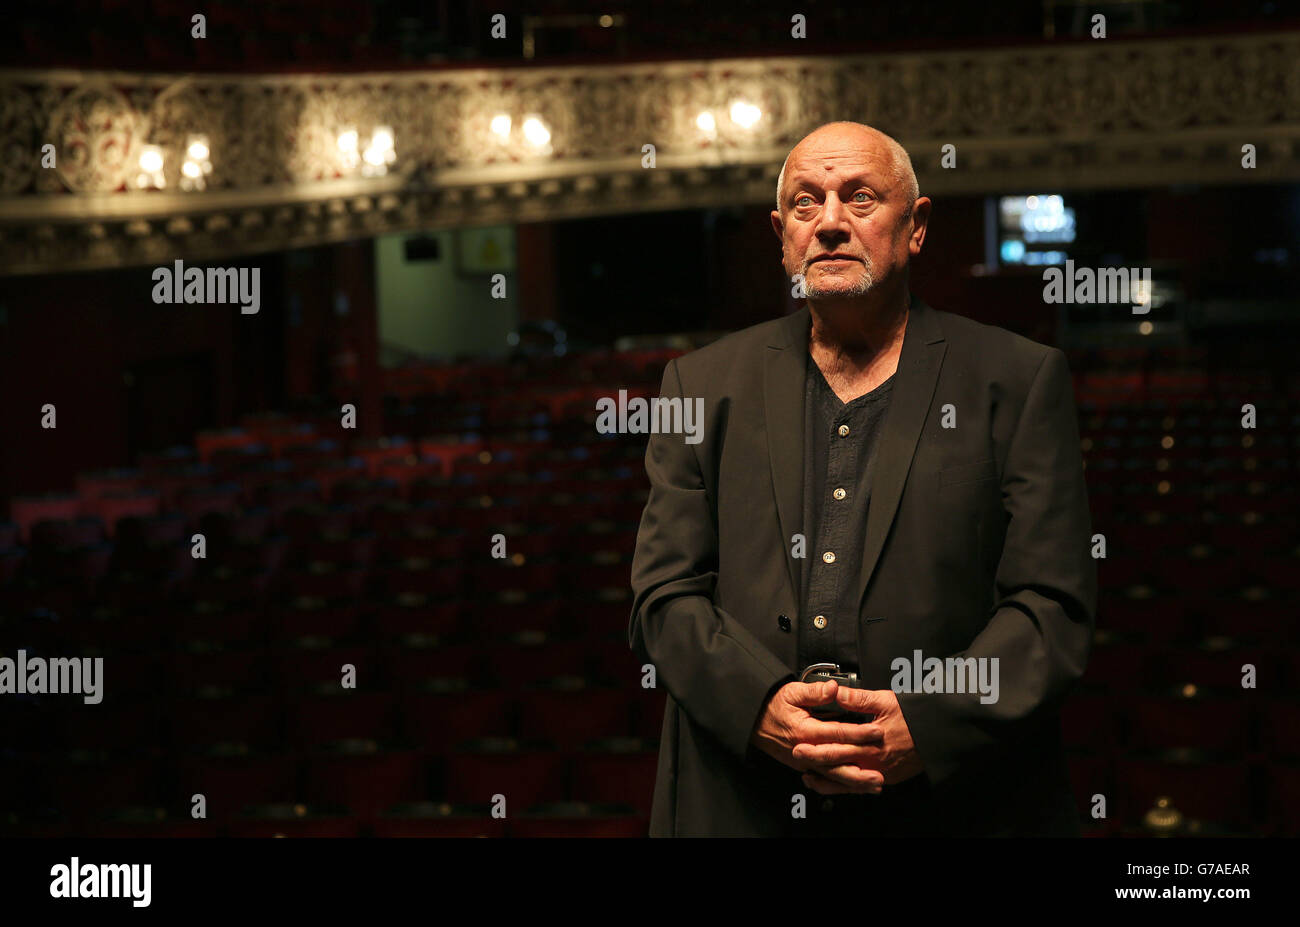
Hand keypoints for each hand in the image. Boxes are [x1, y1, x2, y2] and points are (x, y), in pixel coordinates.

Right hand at [750, 679, 883, 773]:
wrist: (753, 720)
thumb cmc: (772, 705)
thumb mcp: (792, 692)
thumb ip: (814, 691)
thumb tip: (833, 688)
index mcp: (805, 730)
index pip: (837, 733)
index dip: (859, 733)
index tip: (877, 732)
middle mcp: (805, 749)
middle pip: (837, 762)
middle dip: (861, 767)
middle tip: (880, 770)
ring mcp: (804, 761)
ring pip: (832, 775)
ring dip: (854, 782)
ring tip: (873, 786)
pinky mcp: (803, 766)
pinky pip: (824, 778)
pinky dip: (840, 785)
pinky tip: (854, 787)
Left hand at [794, 687, 922, 792]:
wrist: (938, 733)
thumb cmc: (913, 715)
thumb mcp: (885, 701)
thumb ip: (857, 699)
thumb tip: (836, 692)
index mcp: (870, 743)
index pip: (837, 748)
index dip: (816, 749)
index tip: (799, 746)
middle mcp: (874, 761)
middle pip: (839, 766)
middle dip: (816, 764)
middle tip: (797, 760)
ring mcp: (881, 772)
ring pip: (848, 782)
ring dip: (828, 781)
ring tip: (809, 779)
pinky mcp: (888, 777)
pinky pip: (862, 786)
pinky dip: (847, 787)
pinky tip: (836, 784)